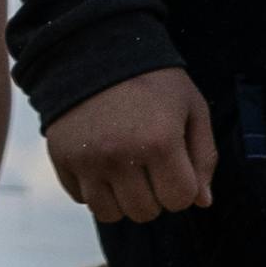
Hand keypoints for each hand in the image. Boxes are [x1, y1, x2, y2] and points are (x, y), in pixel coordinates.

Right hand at [45, 68, 217, 221]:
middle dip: (155, 196)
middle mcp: (119, 156)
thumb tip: (203, 202)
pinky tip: (104, 161)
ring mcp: (86, 159)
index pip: (178, 200)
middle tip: (152, 166)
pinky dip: (96, 189)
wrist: (97, 52)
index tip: (177, 167)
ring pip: (110, 214)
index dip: (183, 189)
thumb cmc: (155, 82)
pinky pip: (82, 199)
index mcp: (159, 142)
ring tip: (129, 169)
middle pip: (144, 212)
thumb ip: (203, 156)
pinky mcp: (61, 159)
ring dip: (124, 199)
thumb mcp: (193, 108)